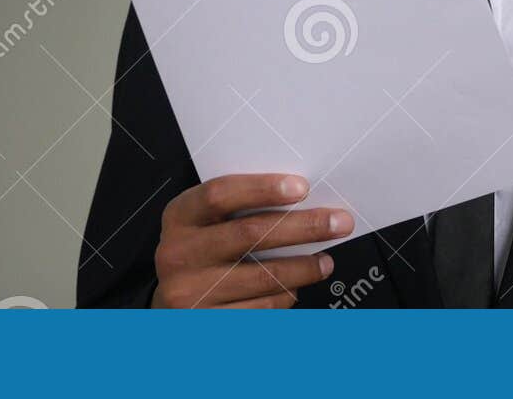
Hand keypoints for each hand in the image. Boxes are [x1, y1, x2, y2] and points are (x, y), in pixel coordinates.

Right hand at [151, 173, 352, 307]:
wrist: (172, 306)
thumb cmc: (202, 253)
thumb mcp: (206, 224)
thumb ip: (240, 210)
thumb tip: (302, 200)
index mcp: (179, 218)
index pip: (219, 195)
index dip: (262, 188)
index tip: (302, 187)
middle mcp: (178, 255)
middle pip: (249, 234)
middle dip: (303, 226)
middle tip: (339, 222)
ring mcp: (190, 293)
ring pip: (263, 276)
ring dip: (304, 268)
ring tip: (325, 262)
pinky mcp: (208, 324)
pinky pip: (261, 309)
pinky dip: (285, 297)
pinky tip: (296, 288)